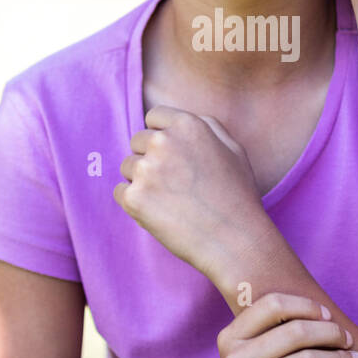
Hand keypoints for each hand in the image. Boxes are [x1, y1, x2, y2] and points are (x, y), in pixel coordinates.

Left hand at [114, 106, 272, 281]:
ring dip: (142, 181)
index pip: (154, 117)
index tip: (171, 155)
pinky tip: (159, 212)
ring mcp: (146, 170)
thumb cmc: (238, 196)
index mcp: (188, 125)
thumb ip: (206, 126)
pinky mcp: (134, 198)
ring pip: (128, 167)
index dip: (161, 135)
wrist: (235, 239)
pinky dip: (134, 203)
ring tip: (170, 200)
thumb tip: (180, 123)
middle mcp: (163, 142)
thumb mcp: (233, 148)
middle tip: (174, 183)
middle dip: (150, 158)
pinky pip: (120, 192)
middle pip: (137, 141)